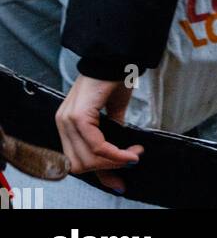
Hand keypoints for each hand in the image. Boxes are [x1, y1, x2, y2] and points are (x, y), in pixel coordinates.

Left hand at [56, 75, 142, 192]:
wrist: (116, 55)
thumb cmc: (114, 77)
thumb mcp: (113, 112)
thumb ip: (110, 134)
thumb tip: (119, 155)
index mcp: (67, 122)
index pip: (77, 158)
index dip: (100, 173)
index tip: (119, 182)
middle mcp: (62, 122)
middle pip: (80, 164)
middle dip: (108, 168)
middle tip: (131, 161)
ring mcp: (67, 120)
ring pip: (87, 159)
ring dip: (113, 161)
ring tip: (133, 155)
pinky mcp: (78, 116)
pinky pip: (96, 146)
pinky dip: (115, 153)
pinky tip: (130, 152)